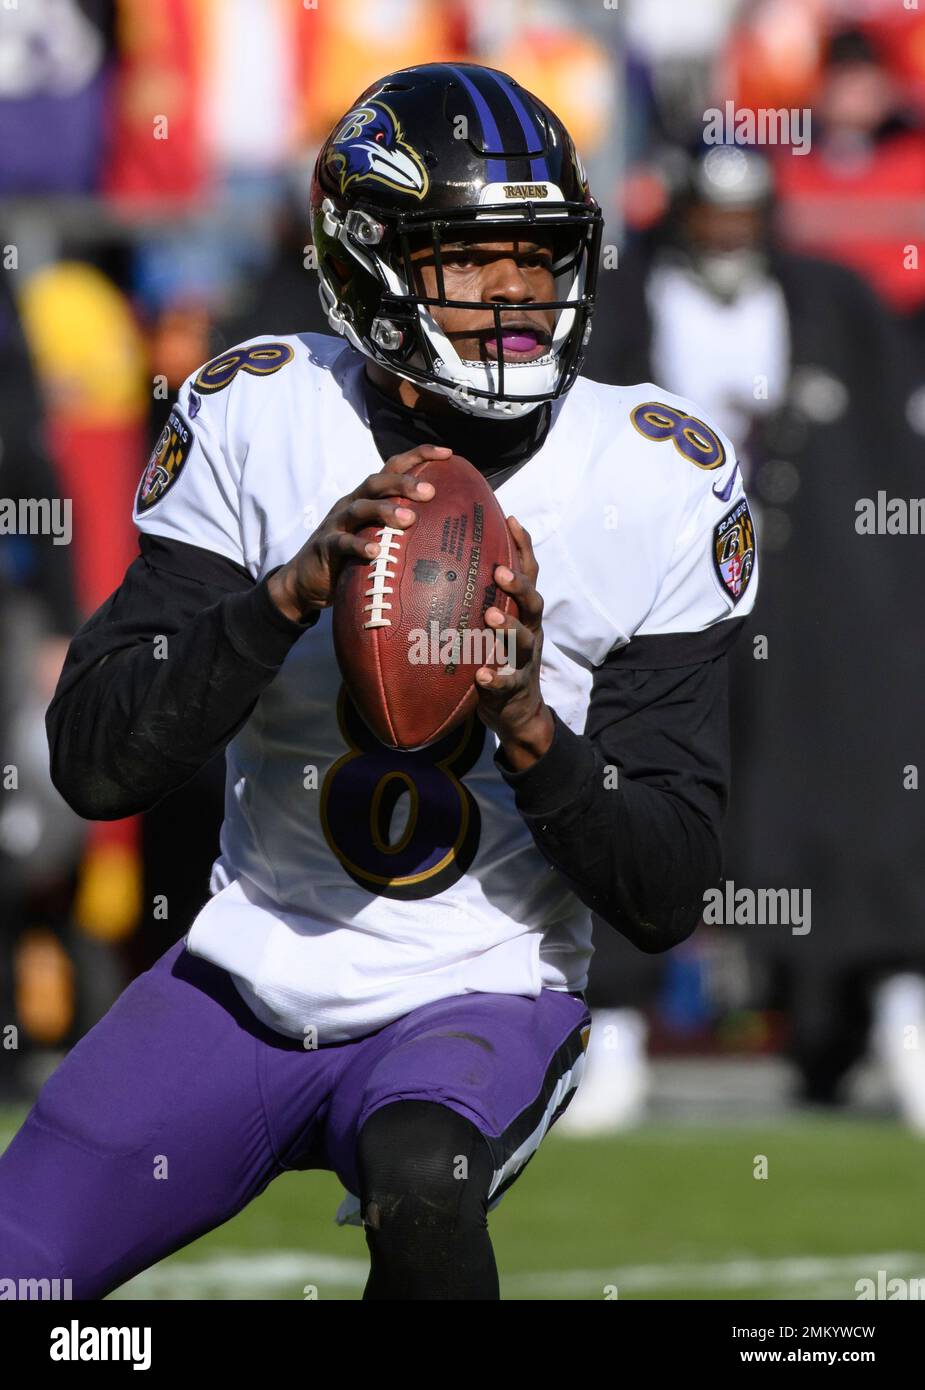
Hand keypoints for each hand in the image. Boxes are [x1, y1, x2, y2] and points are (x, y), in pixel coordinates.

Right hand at [267, 444, 448, 621]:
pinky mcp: (325, 546)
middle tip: (430, 492)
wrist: (305, 580)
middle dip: (403, 483)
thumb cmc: (352, 559)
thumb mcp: (378, 539)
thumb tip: (449, 537)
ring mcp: (336, 523)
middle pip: (377, 483)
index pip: (392, 467)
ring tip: (408, 520)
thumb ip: (402, 532)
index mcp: (367, 498)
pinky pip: (342, 542)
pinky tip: (375, 552)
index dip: (418, 456)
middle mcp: (351, 504)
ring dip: (384, 511)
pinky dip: (359, 546)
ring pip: (360, 508)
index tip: (448, 453)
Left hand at [474, 516, 554, 769]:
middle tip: (500, 572)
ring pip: (524, 640)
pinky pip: (508, 683)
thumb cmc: (497, 659)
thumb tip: (441, 564)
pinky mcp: (515, 688)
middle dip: (519, 585)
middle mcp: (529, 631)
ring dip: (508, 626)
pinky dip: (496, 678)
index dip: (523, 546)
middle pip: (533, 602)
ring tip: (490, 616)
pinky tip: (482, 674)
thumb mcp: (491, 627)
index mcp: (523, 613)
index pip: (529, 573)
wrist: (518, 712)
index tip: (510, 518)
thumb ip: (478, 600)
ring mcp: (525, 661)